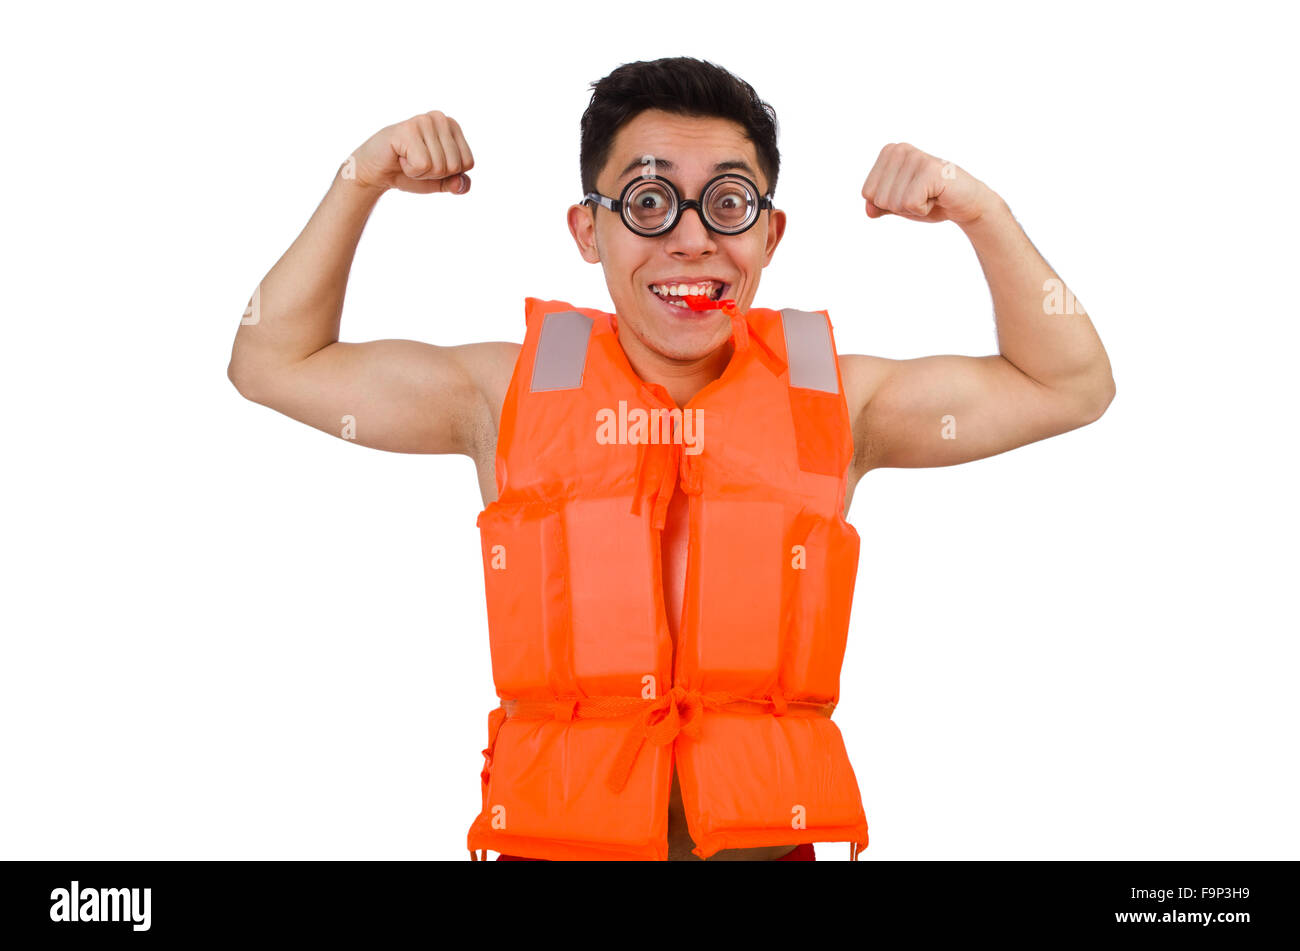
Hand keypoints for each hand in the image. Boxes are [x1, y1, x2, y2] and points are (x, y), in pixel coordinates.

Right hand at [347, 111, 474, 194]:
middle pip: (454, 165)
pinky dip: (411, 170)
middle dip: (434, 174)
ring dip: (421, 172)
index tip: (429, 163)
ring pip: (439, 166)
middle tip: (415, 162)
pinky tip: (400, 158)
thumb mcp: (439, 181)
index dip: (448, 174)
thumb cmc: (408, 172)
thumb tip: (462, 184)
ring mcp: (424, 121)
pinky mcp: (408, 130)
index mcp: (452, 126)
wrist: (376, 172)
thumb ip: (457, 183)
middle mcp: (440, 118)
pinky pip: (423, 165)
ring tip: (407, 159)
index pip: (468, 163)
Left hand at [860, 143, 991, 224]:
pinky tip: (938, 197)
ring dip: (913, 209)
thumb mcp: (899, 205)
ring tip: (931, 195)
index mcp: (889, 152)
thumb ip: (880, 205)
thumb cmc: (932, 201)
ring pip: (893, 203)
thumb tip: (869, 210)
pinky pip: (910, 204)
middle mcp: (900, 149)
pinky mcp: (929, 170)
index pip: (867, 193)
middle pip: (878, 199)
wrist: (967, 203)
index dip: (889, 204)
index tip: (911, 194)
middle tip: (923, 196)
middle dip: (900, 207)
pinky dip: (924, 210)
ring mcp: (915, 157)